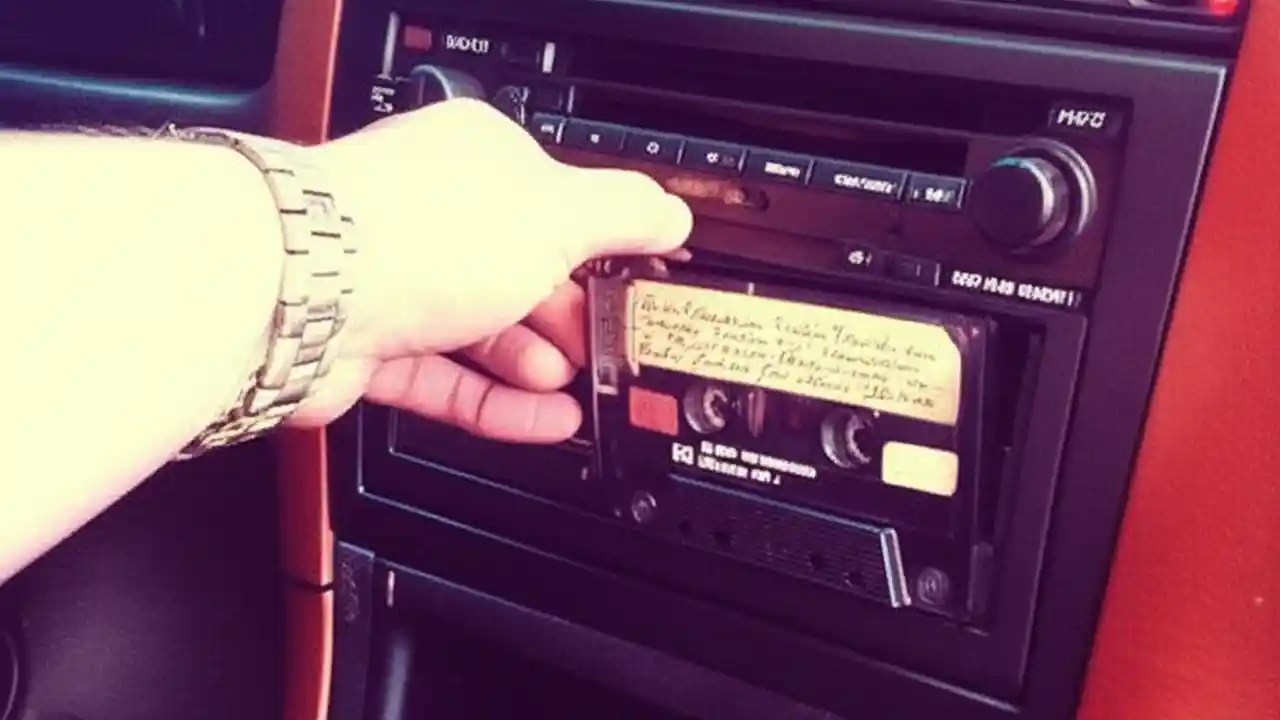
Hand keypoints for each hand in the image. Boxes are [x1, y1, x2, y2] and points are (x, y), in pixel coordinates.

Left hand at [287, 99, 691, 441]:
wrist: (299, 296)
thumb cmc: (412, 231)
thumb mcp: (556, 213)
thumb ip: (623, 214)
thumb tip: (670, 212)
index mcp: (476, 162)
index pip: (555, 202)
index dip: (600, 247)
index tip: (638, 284)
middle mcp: (431, 218)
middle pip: (520, 273)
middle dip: (570, 317)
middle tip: (610, 348)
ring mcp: (396, 284)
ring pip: (483, 333)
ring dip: (536, 365)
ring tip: (578, 390)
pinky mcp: (371, 349)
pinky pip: (450, 382)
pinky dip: (498, 404)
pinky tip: (543, 421)